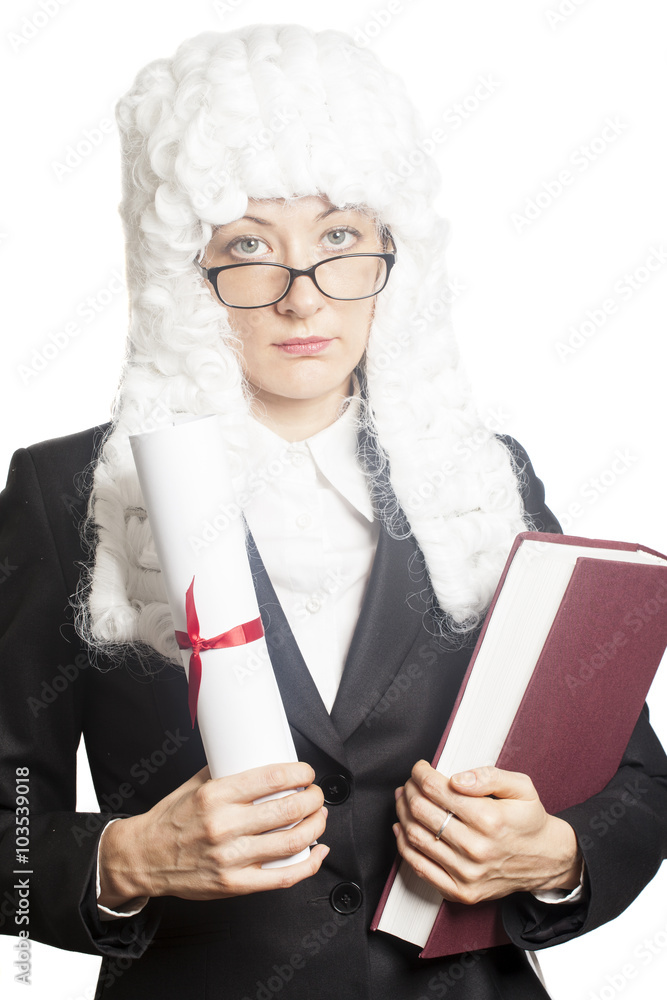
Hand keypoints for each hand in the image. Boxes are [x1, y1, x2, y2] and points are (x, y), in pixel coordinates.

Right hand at [98, 762, 328, 908]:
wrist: (143, 858)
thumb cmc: (170, 820)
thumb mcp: (193, 785)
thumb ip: (225, 771)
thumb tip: (255, 755)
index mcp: (215, 796)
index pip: (270, 778)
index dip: (299, 773)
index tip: (307, 772)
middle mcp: (224, 826)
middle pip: (287, 809)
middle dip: (313, 798)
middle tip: (316, 794)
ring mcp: (230, 858)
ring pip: (290, 842)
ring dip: (315, 826)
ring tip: (318, 817)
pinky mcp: (234, 884)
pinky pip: (281, 878)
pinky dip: (307, 865)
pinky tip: (318, 852)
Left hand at [393, 760, 580, 904]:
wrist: (545, 861)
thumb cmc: (529, 821)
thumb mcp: (521, 787)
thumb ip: (489, 776)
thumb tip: (456, 779)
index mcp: (490, 819)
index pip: (437, 790)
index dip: (421, 774)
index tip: (419, 768)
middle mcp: (476, 848)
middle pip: (422, 812)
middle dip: (409, 790)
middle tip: (410, 783)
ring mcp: (467, 873)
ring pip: (416, 837)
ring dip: (403, 814)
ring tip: (403, 800)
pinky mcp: (461, 892)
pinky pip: (420, 868)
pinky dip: (405, 846)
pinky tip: (403, 830)